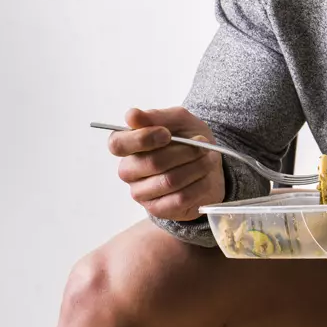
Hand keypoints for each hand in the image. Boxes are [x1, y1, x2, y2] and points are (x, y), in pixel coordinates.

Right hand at [108, 107, 224, 221]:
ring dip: (196, 167)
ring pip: (169, 181)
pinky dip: (199, 185)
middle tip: (202, 145)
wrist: (209, 164)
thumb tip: (131, 116)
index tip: (167, 133)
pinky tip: (205, 176)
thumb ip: (156, 116)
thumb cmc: (188, 139)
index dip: (143, 138)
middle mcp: (128, 170)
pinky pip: (180, 198)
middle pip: (151, 163)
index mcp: (126, 145)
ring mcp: (141, 193)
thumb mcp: (178, 120)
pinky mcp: (158, 209)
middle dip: (183, 152)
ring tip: (208, 158)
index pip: (118, 144)